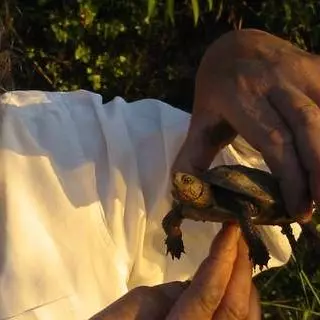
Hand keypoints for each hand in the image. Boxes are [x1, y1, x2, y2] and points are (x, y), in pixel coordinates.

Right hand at [89, 225, 259, 319]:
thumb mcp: (135, 306)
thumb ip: (171, 293)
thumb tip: (198, 282)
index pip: (207, 293)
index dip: (222, 258)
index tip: (231, 229)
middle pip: (234, 308)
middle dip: (240, 266)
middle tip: (241, 235)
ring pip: (246, 319)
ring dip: (246, 282)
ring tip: (241, 253)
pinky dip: (243, 300)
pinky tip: (237, 282)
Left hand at [173, 29, 319, 221]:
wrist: (234, 48)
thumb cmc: (216, 91)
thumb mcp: (200, 122)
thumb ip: (192, 158)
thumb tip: (186, 195)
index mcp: (239, 95)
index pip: (273, 140)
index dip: (290, 177)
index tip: (296, 209)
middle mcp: (274, 79)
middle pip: (308, 125)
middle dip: (318, 169)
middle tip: (318, 205)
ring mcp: (300, 70)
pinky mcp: (317, 67)